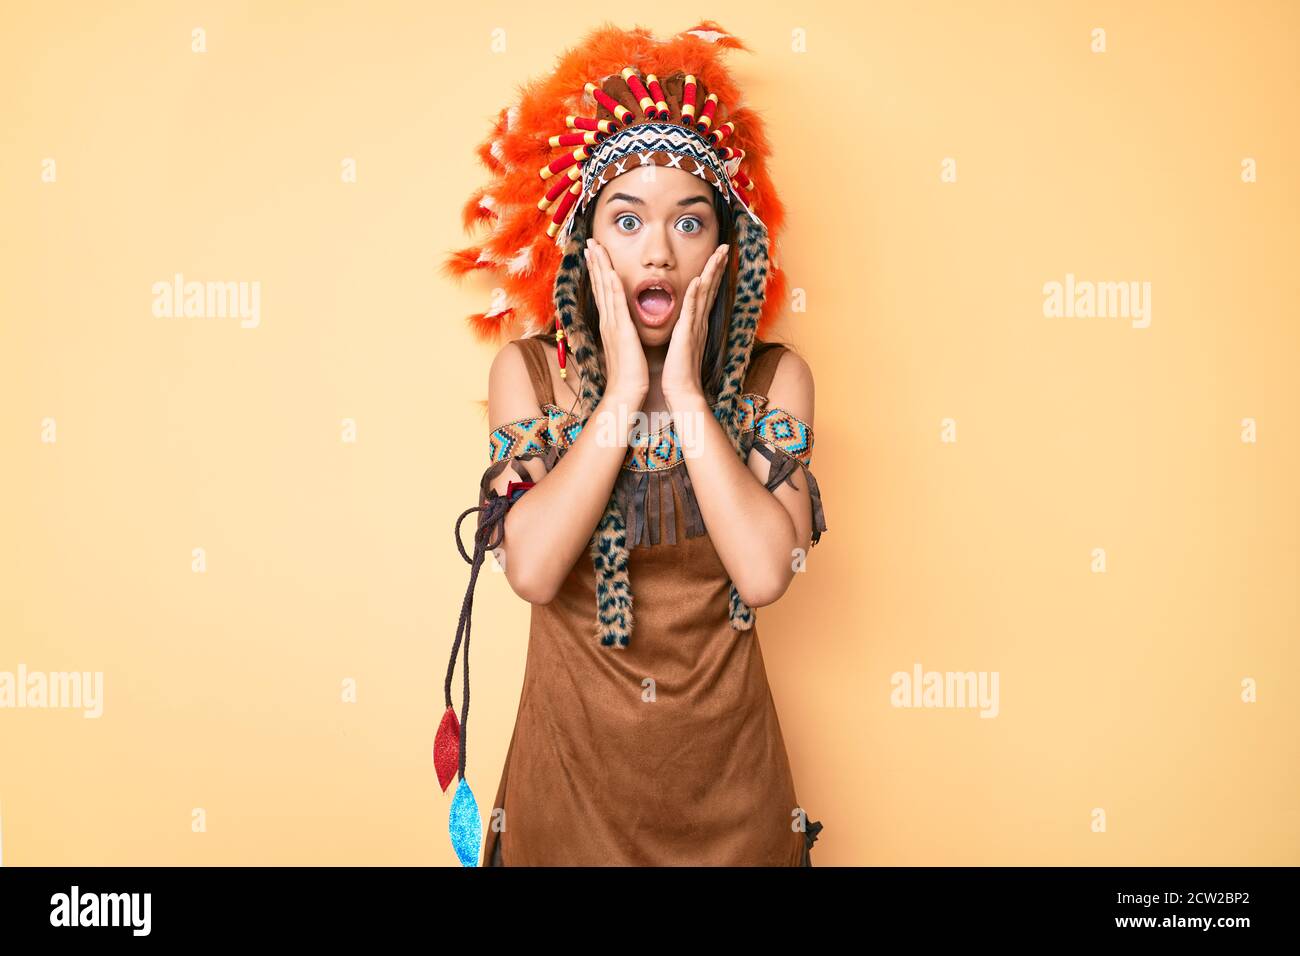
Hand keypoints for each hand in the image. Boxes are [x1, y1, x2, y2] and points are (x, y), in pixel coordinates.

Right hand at [585, 238, 649, 401]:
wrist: (626, 393)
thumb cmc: (629, 375)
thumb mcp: (626, 347)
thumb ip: (624, 334)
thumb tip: (624, 326)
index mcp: (610, 324)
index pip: (603, 292)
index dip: (599, 272)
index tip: (596, 255)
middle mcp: (608, 321)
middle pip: (600, 285)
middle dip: (595, 262)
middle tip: (590, 242)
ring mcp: (613, 325)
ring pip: (605, 289)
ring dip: (600, 266)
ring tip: (595, 247)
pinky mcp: (622, 331)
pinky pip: (617, 304)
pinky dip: (613, 286)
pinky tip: (611, 271)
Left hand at [663, 243, 728, 405]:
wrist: (681, 392)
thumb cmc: (679, 372)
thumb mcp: (681, 345)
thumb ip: (685, 331)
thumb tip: (685, 322)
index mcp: (696, 324)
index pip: (706, 293)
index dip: (713, 273)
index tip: (717, 256)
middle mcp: (699, 322)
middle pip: (711, 287)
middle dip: (718, 265)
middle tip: (724, 246)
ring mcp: (695, 326)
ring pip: (705, 293)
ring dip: (711, 272)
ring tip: (718, 254)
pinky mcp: (687, 334)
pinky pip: (692, 310)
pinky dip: (696, 294)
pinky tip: (698, 279)